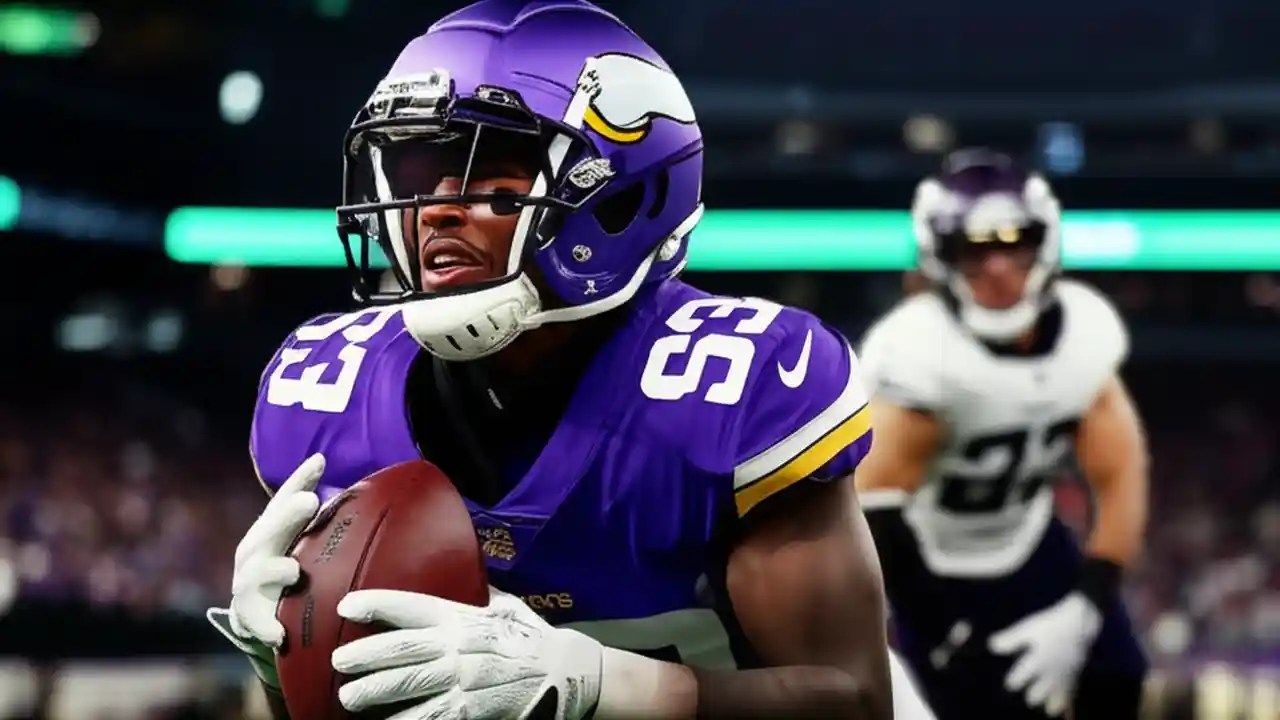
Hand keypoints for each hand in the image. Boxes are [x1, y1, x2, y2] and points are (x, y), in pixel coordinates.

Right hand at [207, 454, 324, 684]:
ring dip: (276, 570)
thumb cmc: (285, 566)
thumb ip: (310, 503)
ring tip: (293, 571)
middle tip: (308, 501)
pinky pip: (256, 621)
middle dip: (286, 516)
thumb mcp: (298, 537)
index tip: (320, 462)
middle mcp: (255, 552)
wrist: (260, 616)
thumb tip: (323, 459)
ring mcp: (249, 584)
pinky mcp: (249, 615)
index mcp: (270, 530)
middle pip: (268, 530)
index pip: (283, 500)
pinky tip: (280, 632)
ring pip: (259, 573)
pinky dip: (266, 626)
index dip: (299, 480)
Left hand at [332, 586, 602, 719]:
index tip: (347, 605)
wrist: (571, 674)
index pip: (413, 606)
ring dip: (375, 692)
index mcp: (465, 617)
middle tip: (338, 661)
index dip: (378, 604)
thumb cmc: (535, 638)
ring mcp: (465, 681)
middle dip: (365, 656)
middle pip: (402, 649)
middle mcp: (461, 646)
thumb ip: (478, 595)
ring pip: (409, 687)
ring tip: (349, 697)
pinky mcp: (473, 711)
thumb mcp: (507, 608)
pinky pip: (432, 717)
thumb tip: (458, 570)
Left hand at [988, 592, 1101, 716]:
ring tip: (1049, 710)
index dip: (1014, 681)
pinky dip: (1068, 698)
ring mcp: (1064, 673)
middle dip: (1035, 694)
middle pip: (1040, 689)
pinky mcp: (1076, 670)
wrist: (1079, 622)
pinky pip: (1072, 689)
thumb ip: (1011, 640)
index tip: (1010, 684)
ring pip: (1057, 692)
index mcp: (1036, 661)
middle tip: (1030, 699)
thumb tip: (991, 646)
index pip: (1021, 676)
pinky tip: (1067, 702)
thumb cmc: (1050, 624)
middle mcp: (1050, 671)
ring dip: (1051, 700)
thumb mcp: (1027, 629)